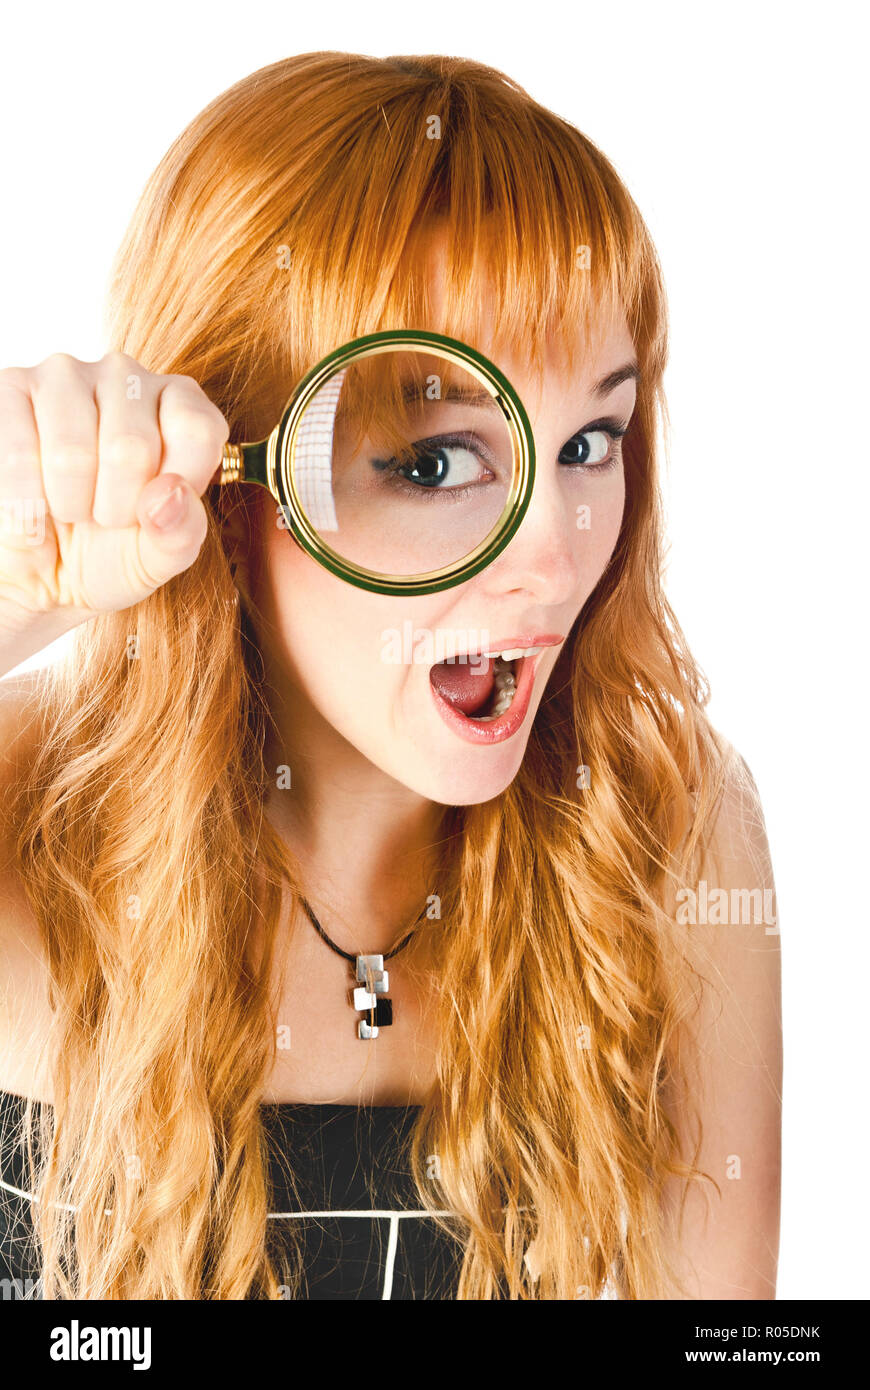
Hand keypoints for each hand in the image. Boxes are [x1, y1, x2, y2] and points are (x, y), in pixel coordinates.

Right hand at [0, 350, 227, 667]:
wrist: (43, 572)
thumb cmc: (111, 551)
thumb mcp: (159, 555)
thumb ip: (182, 531)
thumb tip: (170, 494)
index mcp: (180, 405)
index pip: (196, 430)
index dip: (175, 487)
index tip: (154, 513)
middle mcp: (127, 376)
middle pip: (130, 447)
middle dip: (115, 507)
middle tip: (103, 516)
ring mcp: (66, 376)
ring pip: (71, 453)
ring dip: (69, 504)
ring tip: (69, 507)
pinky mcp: (11, 389)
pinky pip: (19, 455)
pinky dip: (26, 504)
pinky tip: (32, 505)